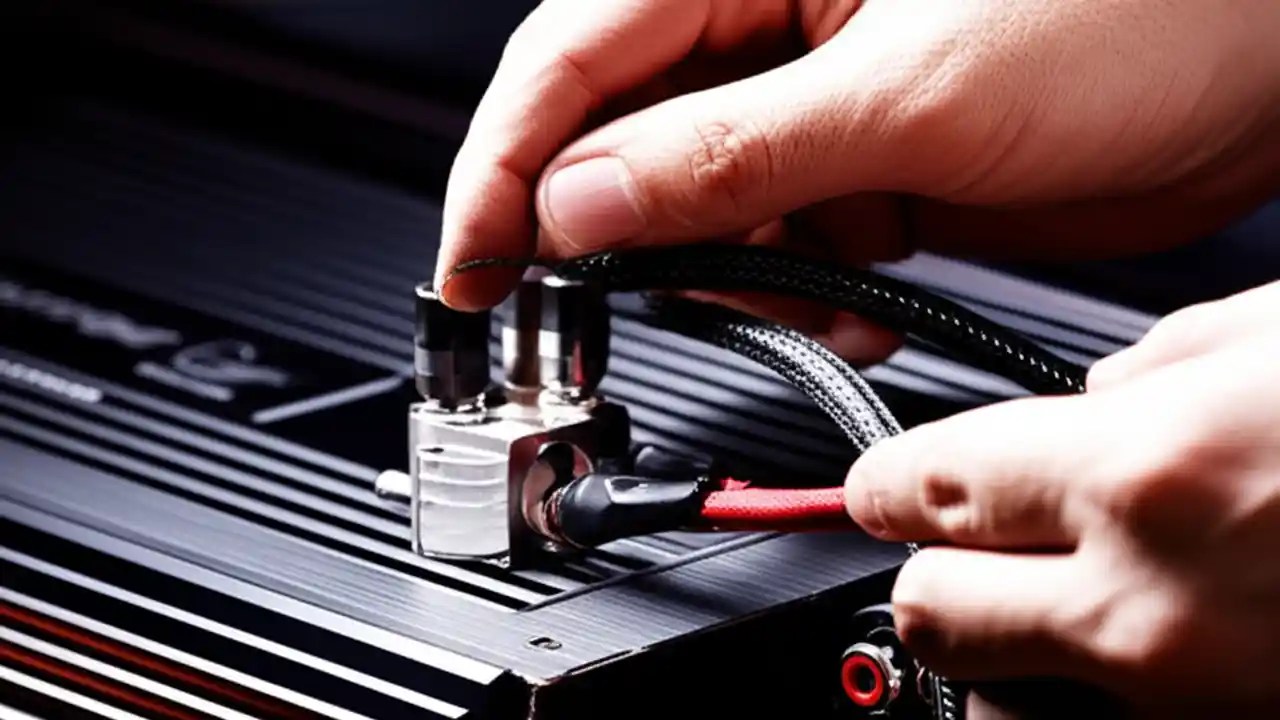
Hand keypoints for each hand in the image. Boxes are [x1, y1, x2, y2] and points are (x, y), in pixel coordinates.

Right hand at [435, 0, 1279, 361]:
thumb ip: (727, 155)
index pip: (570, 60)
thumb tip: (581, 203)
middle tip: (587, 312)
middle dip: (606, 234)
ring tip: (786, 296)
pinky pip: (781, 236)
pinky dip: (795, 286)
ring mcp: (815, 101)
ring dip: (719, 274)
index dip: (505, 168)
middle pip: (619, 138)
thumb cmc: (1133, 12)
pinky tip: (843, 296)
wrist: (1264, 68)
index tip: (473, 265)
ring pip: (699, 204)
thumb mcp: (906, 95)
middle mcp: (768, 24)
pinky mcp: (867, 165)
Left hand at [843, 280, 1279, 717]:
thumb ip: (1158, 366)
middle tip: (972, 535)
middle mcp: (1149, 604)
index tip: (879, 485)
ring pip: (998, 696)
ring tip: (1069, 596)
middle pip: (929, 608)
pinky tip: (1152, 639)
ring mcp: (1189, 699)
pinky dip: (1093, 691)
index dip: (883, 482)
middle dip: (931, 563)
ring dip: (1006, 642)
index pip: (925, 486)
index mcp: (1144, 471)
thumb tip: (1098, 395)